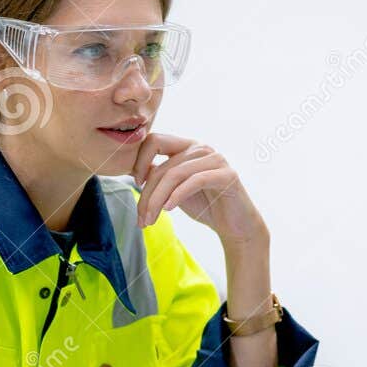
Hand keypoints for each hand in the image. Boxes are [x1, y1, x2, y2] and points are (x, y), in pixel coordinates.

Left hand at [132, 133, 266, 247]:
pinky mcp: (227, 175)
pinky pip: (195, 181)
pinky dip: (178, 195)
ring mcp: (216, 159)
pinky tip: (169, 210)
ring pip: (175, 175)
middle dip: (148, 195)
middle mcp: (202, 148)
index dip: (140, 160)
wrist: (235, 226)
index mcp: (187, 147)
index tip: (136, 185)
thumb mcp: (174, 190)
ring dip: (158, 200)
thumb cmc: (205, 206)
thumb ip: (158, 176)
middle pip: (163, 166)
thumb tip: (131, 169)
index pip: (155, 140)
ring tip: (151, 220)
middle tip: (141, 219)